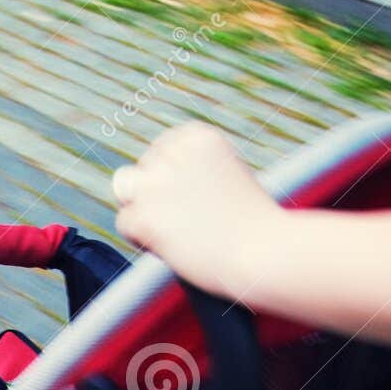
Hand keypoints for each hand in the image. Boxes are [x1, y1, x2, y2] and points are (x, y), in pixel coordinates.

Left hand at [112, 122, 274, 300]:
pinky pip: (124, 223)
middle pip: (142, 168)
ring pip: (124, 188)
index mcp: (198, 136)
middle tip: (190, 220)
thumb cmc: (253, 225)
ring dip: (140, 207)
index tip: (196, 200)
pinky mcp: (146, 214)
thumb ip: (192, 171)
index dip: (173, 178)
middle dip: (156, 193)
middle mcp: (174, 152)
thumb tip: (145, 183)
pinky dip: (141, 238)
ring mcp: (157, 183)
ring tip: (171, 229)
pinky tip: (170, 246)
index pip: (162, 149)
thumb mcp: (227, 176)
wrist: (266, 253)